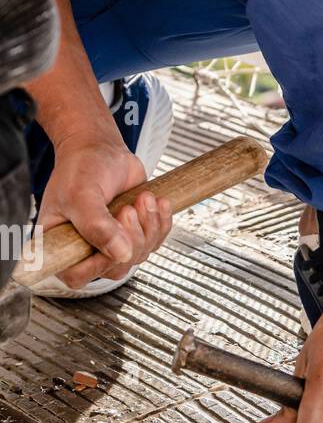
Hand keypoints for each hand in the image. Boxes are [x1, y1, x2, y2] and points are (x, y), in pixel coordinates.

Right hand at [37, 133, 172, 287]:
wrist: (101, 148)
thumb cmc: (80, 166)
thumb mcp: (81, 193)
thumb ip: (96, 225)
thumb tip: (121, 254)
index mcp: (61, 242)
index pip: (76, 275)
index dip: (95, 266)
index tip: (110, 243)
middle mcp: (86, 247)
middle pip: (115, 267)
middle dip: (130, 238)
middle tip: (127, 210)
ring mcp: (112, 243)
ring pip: (139, 255)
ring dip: (148, 226)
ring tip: (142, 198)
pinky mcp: (134, 233)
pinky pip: (155, 241)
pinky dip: (161, 222)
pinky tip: (155, 201)